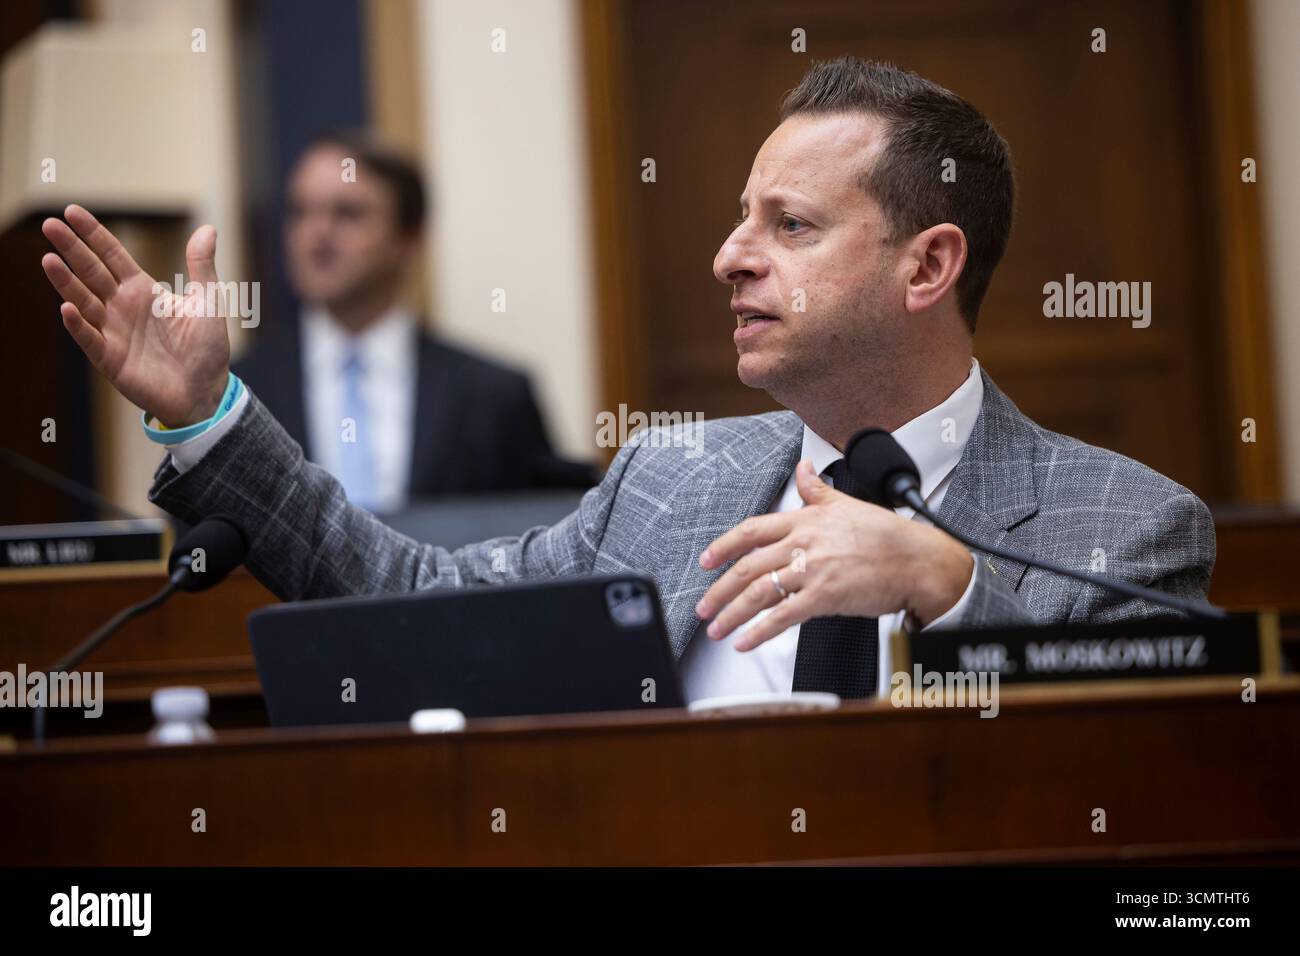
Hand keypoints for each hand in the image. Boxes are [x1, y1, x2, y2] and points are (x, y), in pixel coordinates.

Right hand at [40, 204, 230, 427]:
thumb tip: (208, 229)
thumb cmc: (206, 348)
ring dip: (66, 283)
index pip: (111, 255)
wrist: (206, 392)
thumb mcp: (207, 302)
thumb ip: (202, 266)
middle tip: (50, 224)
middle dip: (71, 249)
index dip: (93, 234)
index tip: (72, 211)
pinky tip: (67, 308)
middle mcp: (121, 307)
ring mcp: (113, 332)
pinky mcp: (111, 359)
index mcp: (142, 290)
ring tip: (49, 260)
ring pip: (84, 302)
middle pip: (91, 272)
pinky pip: (90, 339)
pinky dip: (78, 325)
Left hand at [694, 459, 973, 649]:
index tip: (706, 561)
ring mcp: (813, 570)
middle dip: (719, 590)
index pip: (752, 530)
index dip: (723, 546)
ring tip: (717, 629)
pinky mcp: (825, 597)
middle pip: (748, 566)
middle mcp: (803, 543)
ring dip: (732, 614)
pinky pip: (783, 616)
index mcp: (805, 519)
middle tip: (704, 607)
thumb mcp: (847, 503)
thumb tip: (803, 468)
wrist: (919, 561)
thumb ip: (816, 490)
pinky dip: (759, 631)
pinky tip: (744, 642)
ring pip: (759, 592)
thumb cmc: (887, 536)